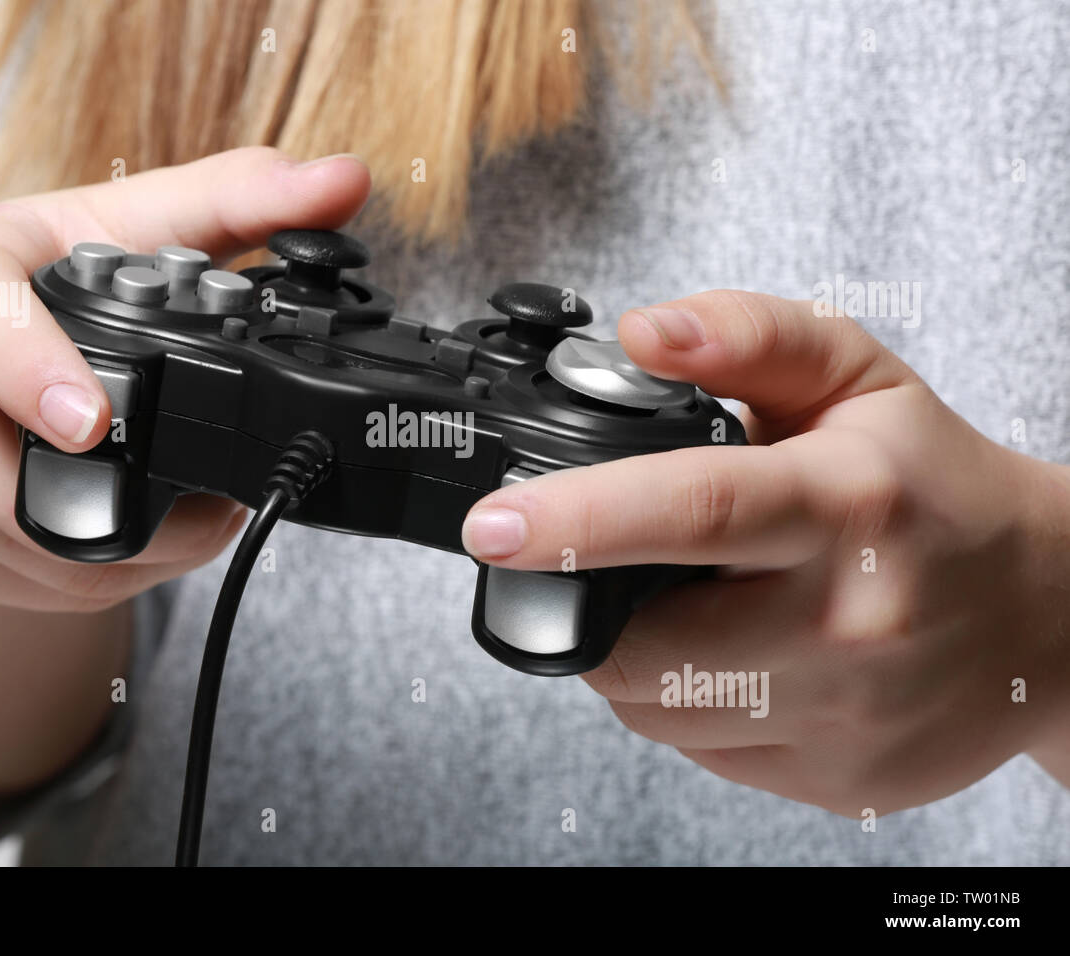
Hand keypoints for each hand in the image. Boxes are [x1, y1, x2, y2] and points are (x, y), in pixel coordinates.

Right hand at [0, 148, 370, 611]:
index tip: (93, 421)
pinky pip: (8, 583)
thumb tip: (341, 183)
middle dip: (120, 502)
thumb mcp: (108, 225)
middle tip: (208, 498)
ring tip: (181, 518)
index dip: (28, 372)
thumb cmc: (17, 284)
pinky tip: (123, 541)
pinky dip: (82, 578)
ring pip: (11, 543)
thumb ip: (230, 203)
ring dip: (118, 551)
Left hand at [462, 290, 1069, 814]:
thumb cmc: (939, 489)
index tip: (490, 525)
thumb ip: (748, 335)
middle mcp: (847, 621)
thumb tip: (641, 330)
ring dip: (632, 656)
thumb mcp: (858, 379)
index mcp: (846, 505)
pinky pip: (699, 752)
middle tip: (611, 565)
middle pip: (646, 642)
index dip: (577, 520)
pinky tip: (734, 656)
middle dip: (591, 606)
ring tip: (688, 601)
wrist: (1050, 615)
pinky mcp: (839, 778)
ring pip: (655, 709)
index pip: (694, 511)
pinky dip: (684, 705)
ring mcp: (844, 716)